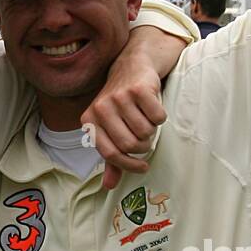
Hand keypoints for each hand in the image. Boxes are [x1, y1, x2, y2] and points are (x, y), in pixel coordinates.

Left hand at [82, 30, 181, 190]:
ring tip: (146, 119)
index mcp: (89, 120)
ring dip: (152, 130)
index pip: (109, 153)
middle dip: (143, 146)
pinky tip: (153, 106)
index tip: (141, 167)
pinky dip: (160, 117)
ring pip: (145, 132)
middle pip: (130, 145)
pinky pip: (158, 117)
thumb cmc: (121, 104)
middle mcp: (100, 108)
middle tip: (146, 138)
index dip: (128, 165)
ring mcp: (119, 97)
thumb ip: (111, 158)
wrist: (132, 65)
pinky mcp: (138, 89)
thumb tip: (108, 186)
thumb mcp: (111, 129)